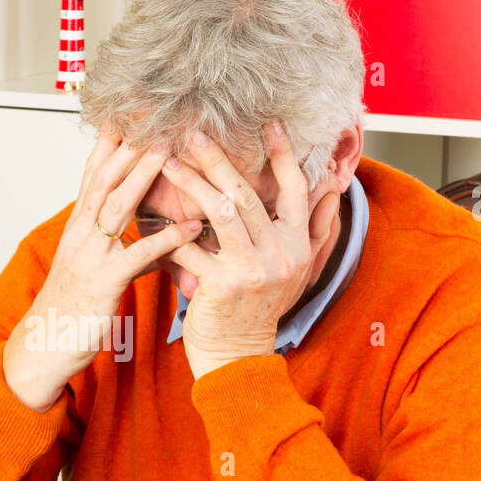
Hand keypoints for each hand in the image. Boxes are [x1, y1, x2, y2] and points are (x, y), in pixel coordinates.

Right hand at [3, 127, 205, 410]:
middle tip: (156, 114)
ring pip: (118, 205)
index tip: (131, 110)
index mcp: (79, 226)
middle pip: (105, 177)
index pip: (94, 172)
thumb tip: (150, 239)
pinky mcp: (103, 281)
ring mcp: (90, 255)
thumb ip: (122, 248)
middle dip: (130, 144)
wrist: (45, 346)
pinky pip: (139, 254)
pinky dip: (169, 238)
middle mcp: (80, 233)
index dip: (111, 141)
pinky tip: (193, 227)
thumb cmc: (72, 307)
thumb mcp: (94, 268)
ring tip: (173, 152)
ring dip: (145, 176)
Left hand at [160, 124, 339, 379]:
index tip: (270, 124)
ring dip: (191, 184)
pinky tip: (148, 213)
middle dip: (219, 160)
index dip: (285, 156)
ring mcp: (251, 271)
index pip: (297, 191)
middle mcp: (280, 255)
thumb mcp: (299, 270)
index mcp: (298, 245)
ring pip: (219, 214)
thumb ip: (316, 228)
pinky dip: (169, 230)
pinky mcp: (221, 287)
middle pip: (248, 195)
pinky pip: (191, 249)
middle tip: (195, 134)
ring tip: (167, 163)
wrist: (239, 356)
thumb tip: (332, 186)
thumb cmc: (261, 309)